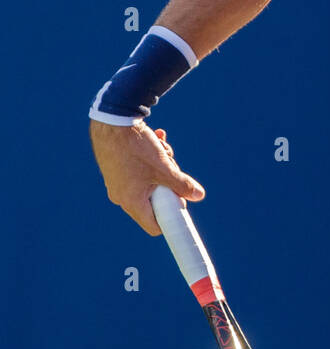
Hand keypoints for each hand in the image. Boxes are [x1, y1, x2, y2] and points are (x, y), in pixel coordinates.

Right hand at [89, 119, 204, 236]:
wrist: (111, 122)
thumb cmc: (136, 147)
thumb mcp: (163, 167)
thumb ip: (181, 184)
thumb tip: (198, 195)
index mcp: (131, 202)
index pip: (153, 225)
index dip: (170, 217)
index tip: (180, 201)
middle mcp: (122, 196)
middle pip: (154, 200)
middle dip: (167, 182)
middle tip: (172, 166)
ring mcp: (118, 182)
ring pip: (149, 180)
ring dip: (161, 165)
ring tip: (162, 147)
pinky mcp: (117, 167)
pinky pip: (139, 169)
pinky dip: (150, 157)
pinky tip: (158, 137)